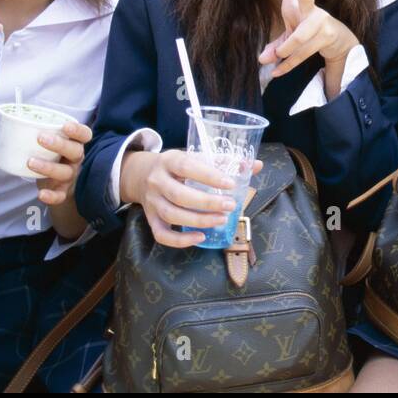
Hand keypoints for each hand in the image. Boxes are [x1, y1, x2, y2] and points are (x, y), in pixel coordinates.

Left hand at [27, 120, 91, 206]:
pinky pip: (60, 195)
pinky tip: (41, 194)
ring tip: (30, 162)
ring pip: (64, 172)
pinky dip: (52, 196)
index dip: (77, 130)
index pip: (84, 134)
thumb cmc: (51, 156)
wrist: (58, 183)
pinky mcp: (63, 191)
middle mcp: (76, 159)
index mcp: (75, 144)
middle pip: (75, 151)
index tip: (65, 126)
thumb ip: (39, 131)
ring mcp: (70, 176)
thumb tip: (11, 116)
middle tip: (41, 138)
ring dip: (48, 167)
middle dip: (59, 144)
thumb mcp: (51, 143)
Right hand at [125, 149, 263, 247]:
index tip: (230, 184)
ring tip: (222, 220)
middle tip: (230, 206)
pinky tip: (201, 237)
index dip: (209, 176)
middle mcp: (157, 181)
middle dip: (207, 203)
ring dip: (199, 220)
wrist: (141, 174)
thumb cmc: (177, 167)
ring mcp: (152, 202)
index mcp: (170, 160)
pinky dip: (180, 240)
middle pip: (180, 195)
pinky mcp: (150, 219)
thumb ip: (225, 161)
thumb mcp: (195, 157)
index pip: (187, 166)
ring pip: (172, 215)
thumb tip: (256, 165)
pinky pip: (162, 234)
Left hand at [259, 0, 358, 76]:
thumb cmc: (308, 33)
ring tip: (274, 61)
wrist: (336, 43)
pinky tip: (277, 72)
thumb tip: (262, 60)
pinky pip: (302, 53)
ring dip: (286, 50)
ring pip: (299, 37)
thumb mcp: (289, 37)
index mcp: (295, 4)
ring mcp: (318, 22)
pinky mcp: (324, 37)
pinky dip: (288, 64)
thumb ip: (275, 46)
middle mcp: (308, 10)